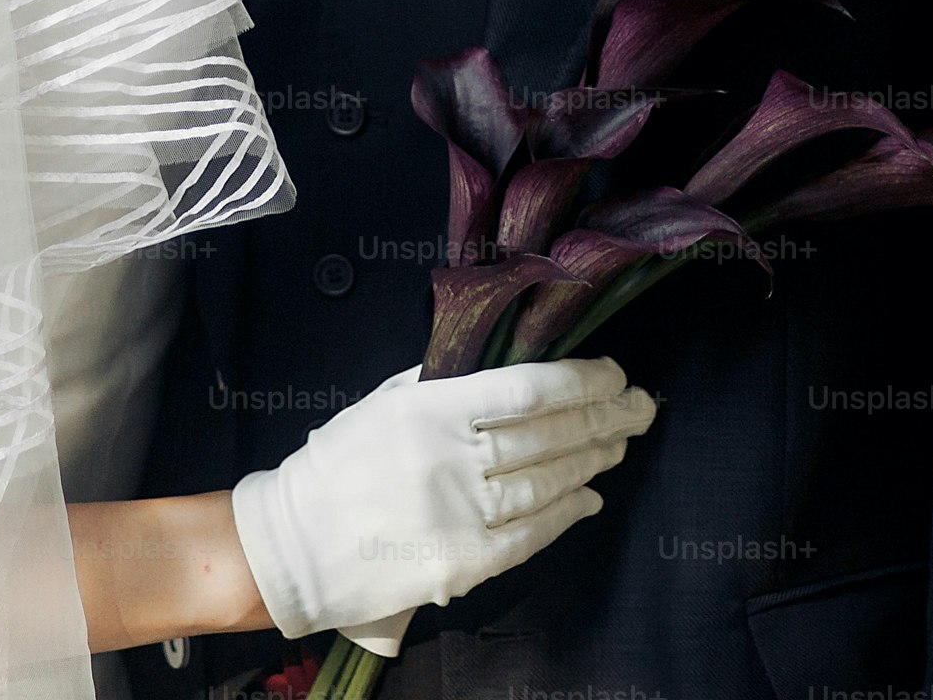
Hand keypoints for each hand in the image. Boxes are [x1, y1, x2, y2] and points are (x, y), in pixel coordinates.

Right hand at [226, 357, 656, 642]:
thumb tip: (514, 370)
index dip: (581, 380)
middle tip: (639, 407)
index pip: (527, 389)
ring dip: (592, 460)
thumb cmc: (339, 466)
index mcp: (429, 408)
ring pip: (547, 481)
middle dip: (604, 417)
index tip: (613, 373)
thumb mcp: (385, 403)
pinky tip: (590, 496)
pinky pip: (531, 534)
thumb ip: (444, 385)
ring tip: (619, 443)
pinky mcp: (462, 562)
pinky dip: (566, 512)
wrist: (293, 545)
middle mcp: (449, 458)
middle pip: (548, 434)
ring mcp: (458, 514)